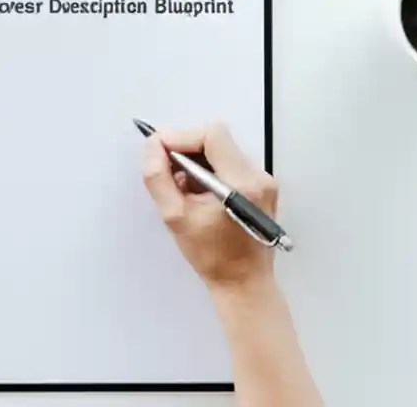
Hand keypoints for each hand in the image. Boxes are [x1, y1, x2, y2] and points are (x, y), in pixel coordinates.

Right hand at [141, 123, 278, 291]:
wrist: (244, 282)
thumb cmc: (212, 257)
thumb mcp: (175, 218)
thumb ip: (159, 178)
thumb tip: (153, 147)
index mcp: (242, 183)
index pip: (212, 135)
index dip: (181, 137)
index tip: (159, 150)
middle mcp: (258, 177)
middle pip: (217, 140)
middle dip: (187, 149)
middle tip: (168, 171)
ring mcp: (264, 180)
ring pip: (222, 150)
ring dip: (197, 161)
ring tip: (183, 189)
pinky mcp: (262, 186)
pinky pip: (230, 164)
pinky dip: (209, 171)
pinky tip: (199, 194)